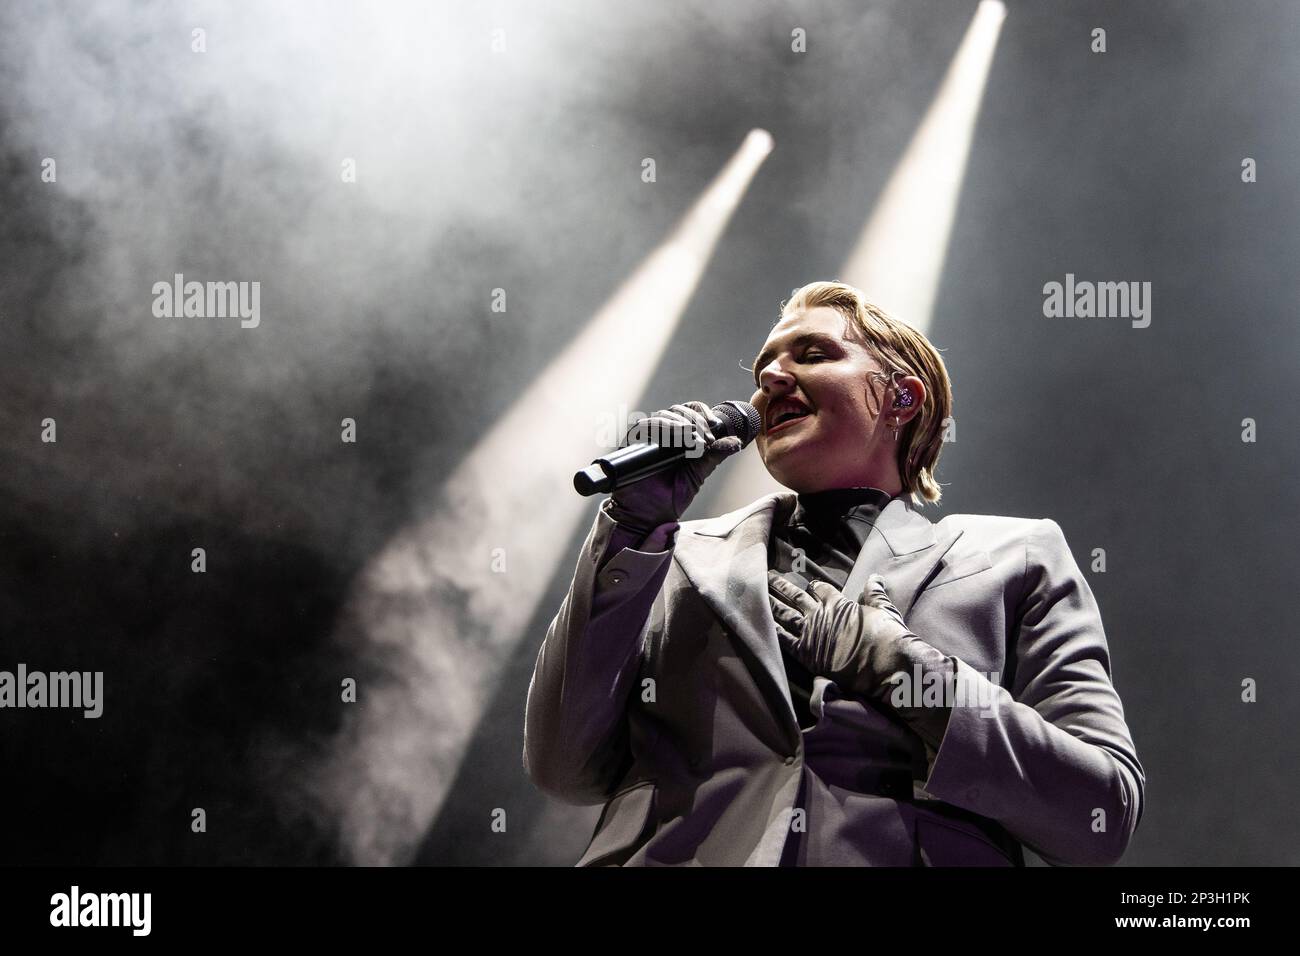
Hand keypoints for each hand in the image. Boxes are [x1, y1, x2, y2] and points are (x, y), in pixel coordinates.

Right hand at [606, 401, 743, 532]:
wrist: (647, 516)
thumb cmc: (671, 498)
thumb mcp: (698, 474)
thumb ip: (715, 456)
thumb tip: (737, 442)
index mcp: (680, 437)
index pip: (691, 411)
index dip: (703, 414)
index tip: (715, 426)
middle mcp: (663, 434)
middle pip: (679, 410)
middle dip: (696, 421)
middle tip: (706, 441)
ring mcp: (647, 437)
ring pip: (664, 415)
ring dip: (683, 424)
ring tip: (695, 442)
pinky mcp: (632, 443)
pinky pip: (646, 425)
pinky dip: (664, 427)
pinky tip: (678, 437)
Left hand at [767, 570, 916, 698]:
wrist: (884, 663)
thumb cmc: (887, 636)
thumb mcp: (883, 609)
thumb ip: (875, 593)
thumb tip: (875, 577)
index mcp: (838, 603)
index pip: (821, 589)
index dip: (815, 586)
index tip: (809, 584)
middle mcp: (820, 614)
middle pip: (796, 596)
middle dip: (781, 586)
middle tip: (767, 576)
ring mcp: (811, 633)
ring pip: (784, 613)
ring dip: (770, 602)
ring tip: (757, 593)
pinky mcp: (806, 653)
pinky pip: (783, 639)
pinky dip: (772, 630)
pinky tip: (759, 623)